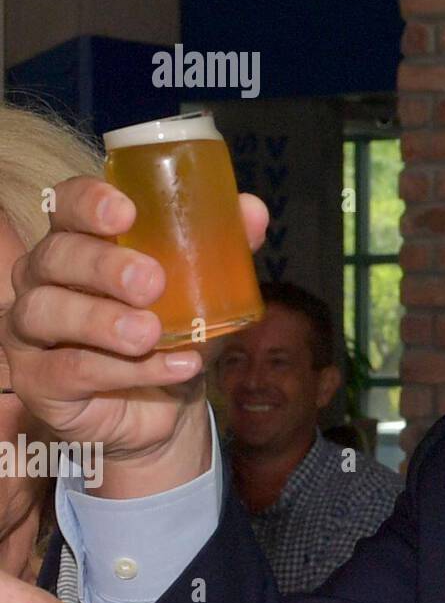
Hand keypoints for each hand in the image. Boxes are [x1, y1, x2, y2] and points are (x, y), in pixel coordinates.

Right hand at [0, 177, 267, 496]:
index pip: (67, 204)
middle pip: (55, 256)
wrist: (167, 401)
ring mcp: (32, 330)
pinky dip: (127, 371)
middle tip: (152, 282)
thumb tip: (254, 210)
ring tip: (150, 334)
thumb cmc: (174, 325)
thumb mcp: (206, 285)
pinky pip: (70, 371)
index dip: (87, 202)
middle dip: (102, 266)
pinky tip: (177, 366)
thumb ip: (226, 245)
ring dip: (102, 321)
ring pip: (45, 312)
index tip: (125, 212)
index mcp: (82, 239)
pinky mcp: (38, 380)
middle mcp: (45, 277)